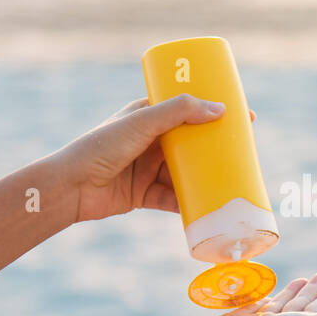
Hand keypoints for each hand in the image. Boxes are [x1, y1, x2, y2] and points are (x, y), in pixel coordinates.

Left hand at [52, 94, 254, 222]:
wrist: (71, 187)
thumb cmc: (100, 147)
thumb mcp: (141, 122)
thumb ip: (178, 112)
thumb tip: (219, 110)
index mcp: (148, 115)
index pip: (188, 108)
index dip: (214, 111)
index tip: (243, 117)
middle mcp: (150, 141)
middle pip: (192, 143)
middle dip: (217, 148)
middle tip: (245, 150)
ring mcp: (148, 169)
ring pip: (187, 173)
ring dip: (207, 177)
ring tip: (235, 180)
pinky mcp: (145, 195)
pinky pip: (175, 199)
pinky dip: (192, 203)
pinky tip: (211, 206)